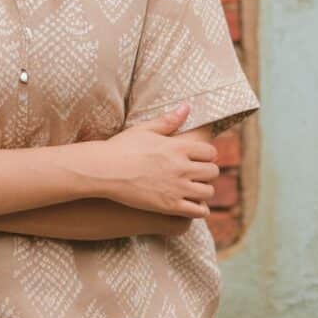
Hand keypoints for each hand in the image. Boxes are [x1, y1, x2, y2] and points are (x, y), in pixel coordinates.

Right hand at [99, 104, 219, 218]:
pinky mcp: (170, 206)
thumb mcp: (145, 129)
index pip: (210, 152)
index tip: (199, 158)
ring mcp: (177, 187)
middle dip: (208, 172)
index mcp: (177, 147)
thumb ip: (168, 120)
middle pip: (213, 172)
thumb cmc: (122, 147)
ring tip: (195, 189)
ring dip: (204, 190)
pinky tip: (192, 205)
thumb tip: (187, 107)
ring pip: (208, 192)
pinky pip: (198, 211)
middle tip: (198, 174)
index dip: (207, 155)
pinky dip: (200, 209)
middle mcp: (181, 167)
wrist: (105, 170)